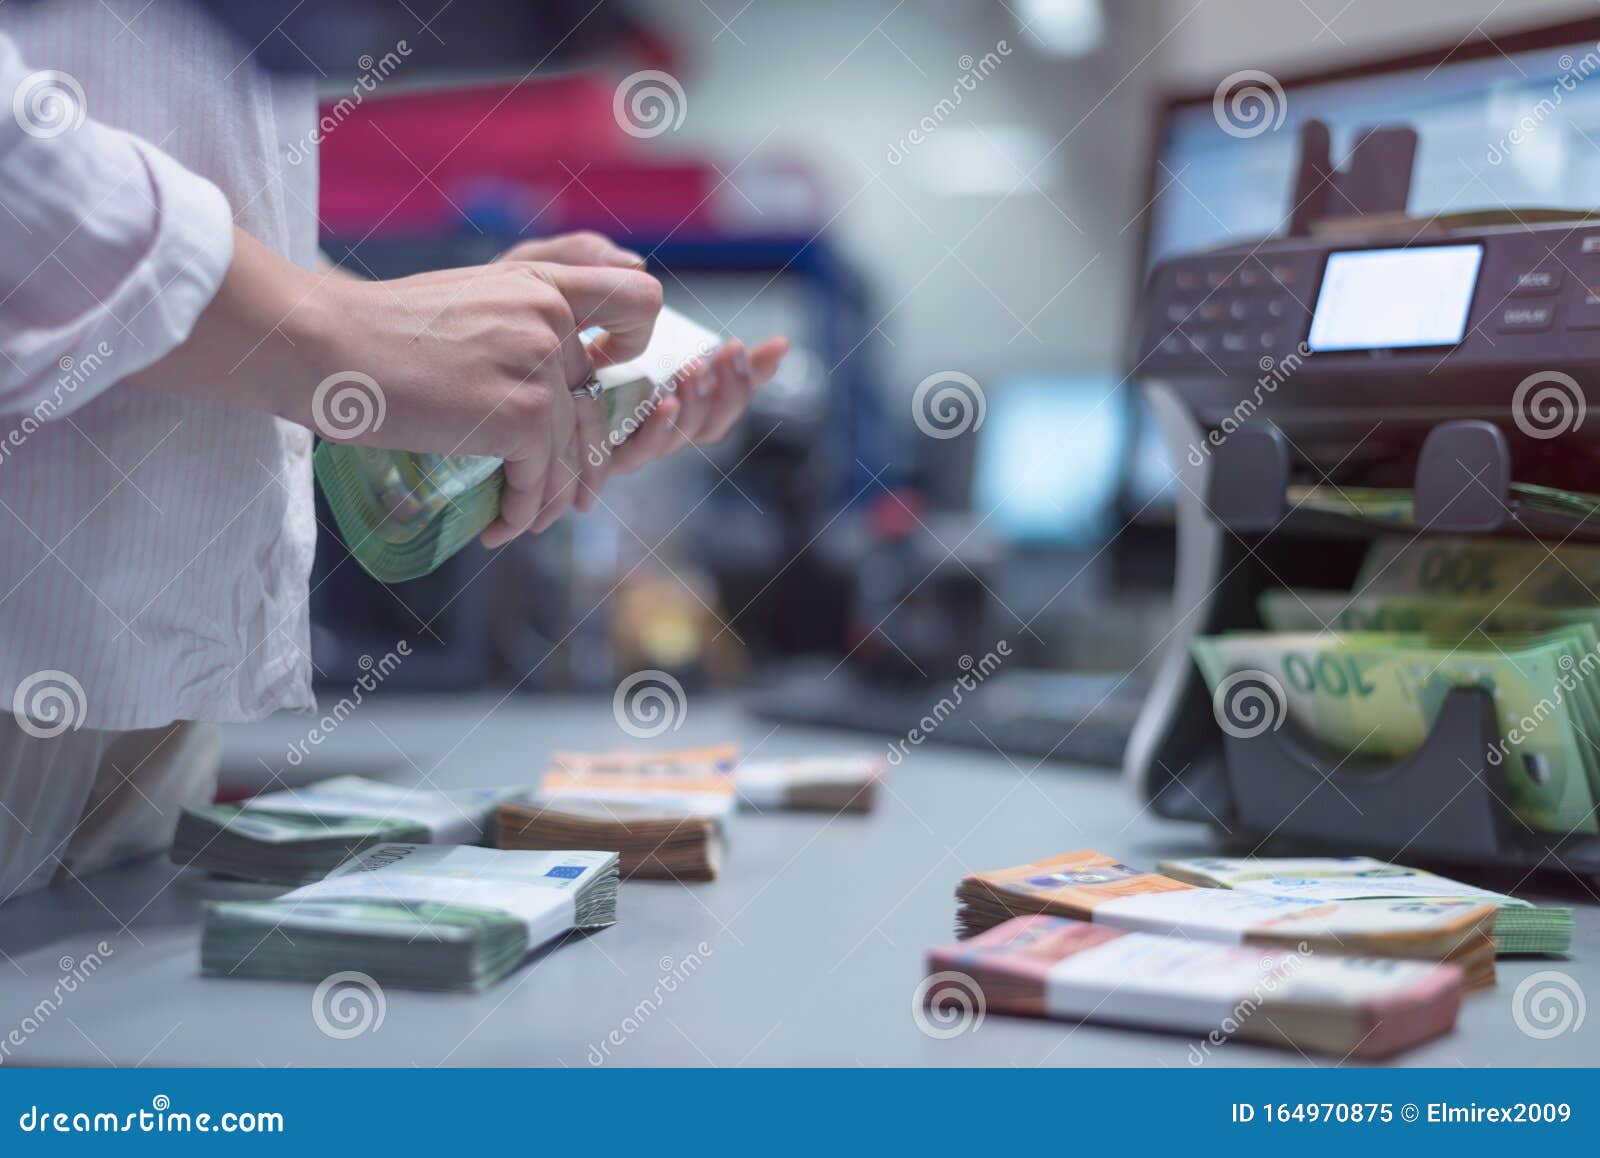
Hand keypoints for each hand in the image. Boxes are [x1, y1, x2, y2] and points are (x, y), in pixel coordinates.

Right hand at [130, 230, 665, 542]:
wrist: (324, 343)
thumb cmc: (378, 331)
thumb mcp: (468, 304)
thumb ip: (518, 328)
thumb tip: (551, 384)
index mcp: (542, 285)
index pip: (639, 300)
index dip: (636, 340)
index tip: (607, 370)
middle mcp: (552, 321)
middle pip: (599, 406)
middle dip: (585, 462)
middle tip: (566, 497)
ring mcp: (540, 367)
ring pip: (573, 454)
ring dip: (550, 499)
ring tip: (523, 520)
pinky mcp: (520, 416)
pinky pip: (539, 480)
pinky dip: (521, 511)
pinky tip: (499, 527)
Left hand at [490, 231, 789, 513]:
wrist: (417, 364)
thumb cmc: (471, 322)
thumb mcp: (528, 274)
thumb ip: (581, 259)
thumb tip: (637, 265)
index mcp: (632, 379)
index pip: (706, 383)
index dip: (748, 373)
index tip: (774, 347)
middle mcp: (624, 417)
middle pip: (703, 417)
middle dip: (729, 389)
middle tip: (730, 355)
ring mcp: (604, 442)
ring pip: (677, 437)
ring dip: (698, 405)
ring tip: (700, 371)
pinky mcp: (579, 462)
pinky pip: (632, 453)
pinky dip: (657, 427)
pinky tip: (663, 397)